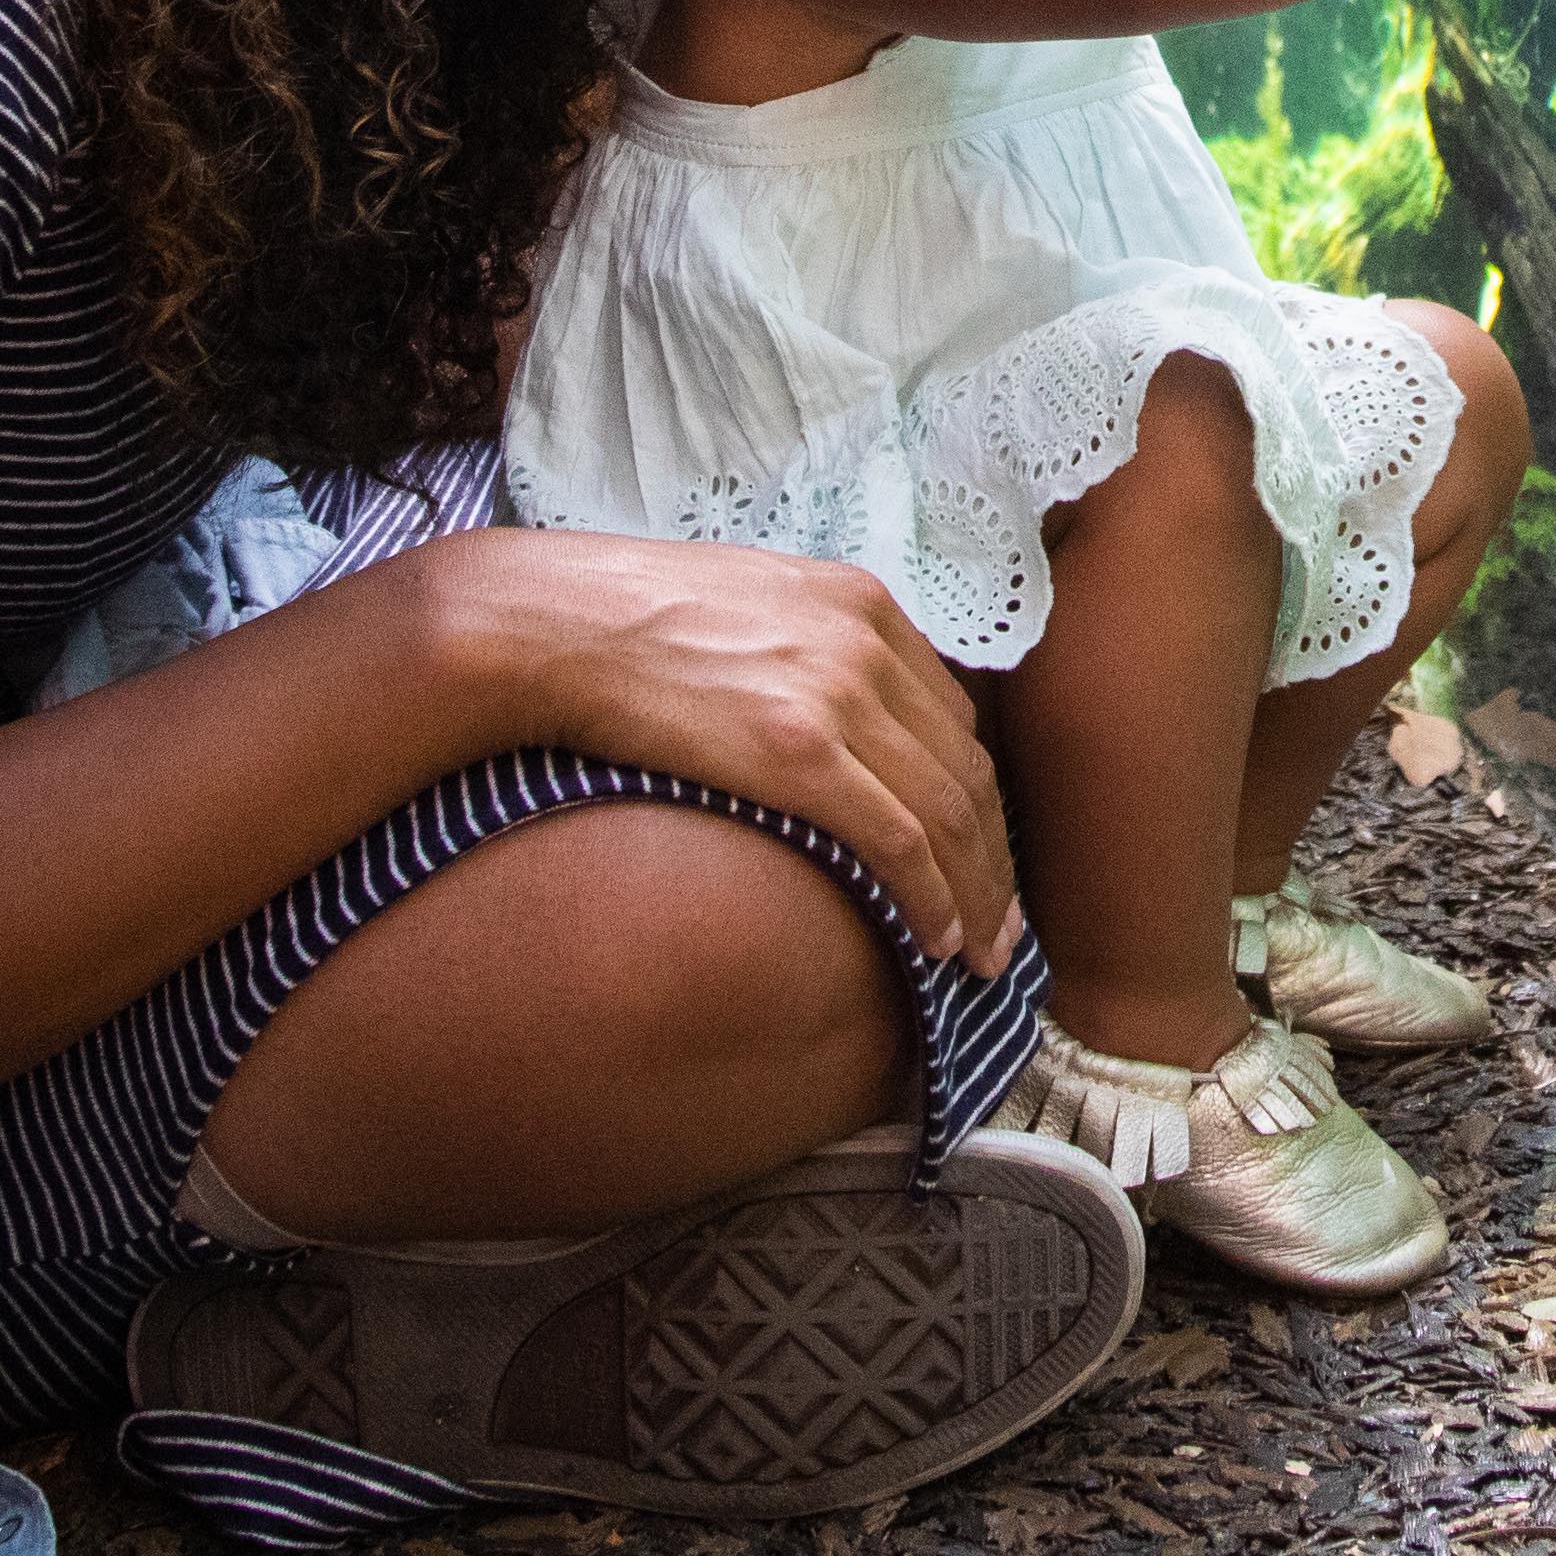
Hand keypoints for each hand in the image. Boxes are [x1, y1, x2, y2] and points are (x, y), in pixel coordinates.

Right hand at [419, 530, 1023, 969]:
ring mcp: (839, 695)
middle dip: (994, 853)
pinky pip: (901, 840)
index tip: (977, 850)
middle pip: (968, 766)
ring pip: (951, 811)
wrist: (554, 624)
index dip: (975, 795)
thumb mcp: (751, 604)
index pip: (954, 715)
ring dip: (979, 893)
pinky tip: (938, 940)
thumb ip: (809, 648)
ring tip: (982, 952)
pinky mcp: (801, 752)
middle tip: (1001, 924)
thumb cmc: (627, 621)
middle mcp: (867, 642)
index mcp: (861, 603)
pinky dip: (933, 897)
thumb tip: (830, 716)